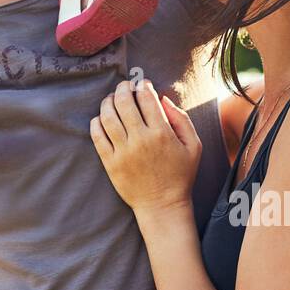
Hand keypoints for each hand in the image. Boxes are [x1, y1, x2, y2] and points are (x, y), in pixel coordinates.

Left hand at [90, 78, 202, 214]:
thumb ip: (182, 119)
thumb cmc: (180, 174)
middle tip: (125, 86)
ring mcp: (123, 152)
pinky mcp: (110, 163)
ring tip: (112, 99)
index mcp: (162, 133)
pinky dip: (96, 122)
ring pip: (107, 116)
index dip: (142, 85)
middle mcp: (141, 140)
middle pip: (124, 102)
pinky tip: (102, 118)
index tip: (142, 84)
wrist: (162, 205)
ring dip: (108, 102)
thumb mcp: (193, 145)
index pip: (147, 98)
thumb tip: (163, 98)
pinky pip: (97, 135)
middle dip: (123, 88)